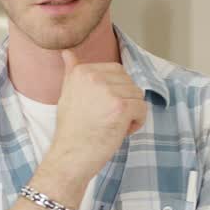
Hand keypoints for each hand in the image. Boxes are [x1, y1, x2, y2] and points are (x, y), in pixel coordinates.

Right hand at [45, 50, 147, 185]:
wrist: (70, 156)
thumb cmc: (71, 130)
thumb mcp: (67, 94)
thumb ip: (71, 72)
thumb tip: (67, 52)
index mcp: (82, 71)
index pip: (116, 71)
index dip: (116, 90)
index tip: (102, 107)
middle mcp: (94, 77)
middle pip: (129, 82)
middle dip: (125, 100)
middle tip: (108, 118)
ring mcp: (108, 91)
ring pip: (137, 95)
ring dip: (131, 112)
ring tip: (113, 125)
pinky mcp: (121, 107)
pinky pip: (142, 108)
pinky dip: (137, 122)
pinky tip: (121, 131)